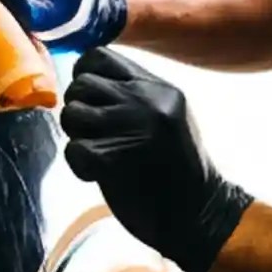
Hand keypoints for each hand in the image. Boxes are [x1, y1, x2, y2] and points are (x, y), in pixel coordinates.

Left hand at [61, 48, 253, 271]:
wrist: (199, 214)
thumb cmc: (178, 167)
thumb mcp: (167, 116)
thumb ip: (132, 93)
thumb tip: (84, 77)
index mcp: (158, 88)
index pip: (98, 56)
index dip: (83, 75)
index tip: (90, 99)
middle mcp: (145, 101)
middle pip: (80, 84)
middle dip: (78, 107)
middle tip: (92, 133)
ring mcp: (130, 128)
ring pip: (72, 113)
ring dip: (76, 136)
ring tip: (97, 151)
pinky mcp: (113, 159)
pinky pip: (73, 149)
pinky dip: (79, 165)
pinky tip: (98, 174)